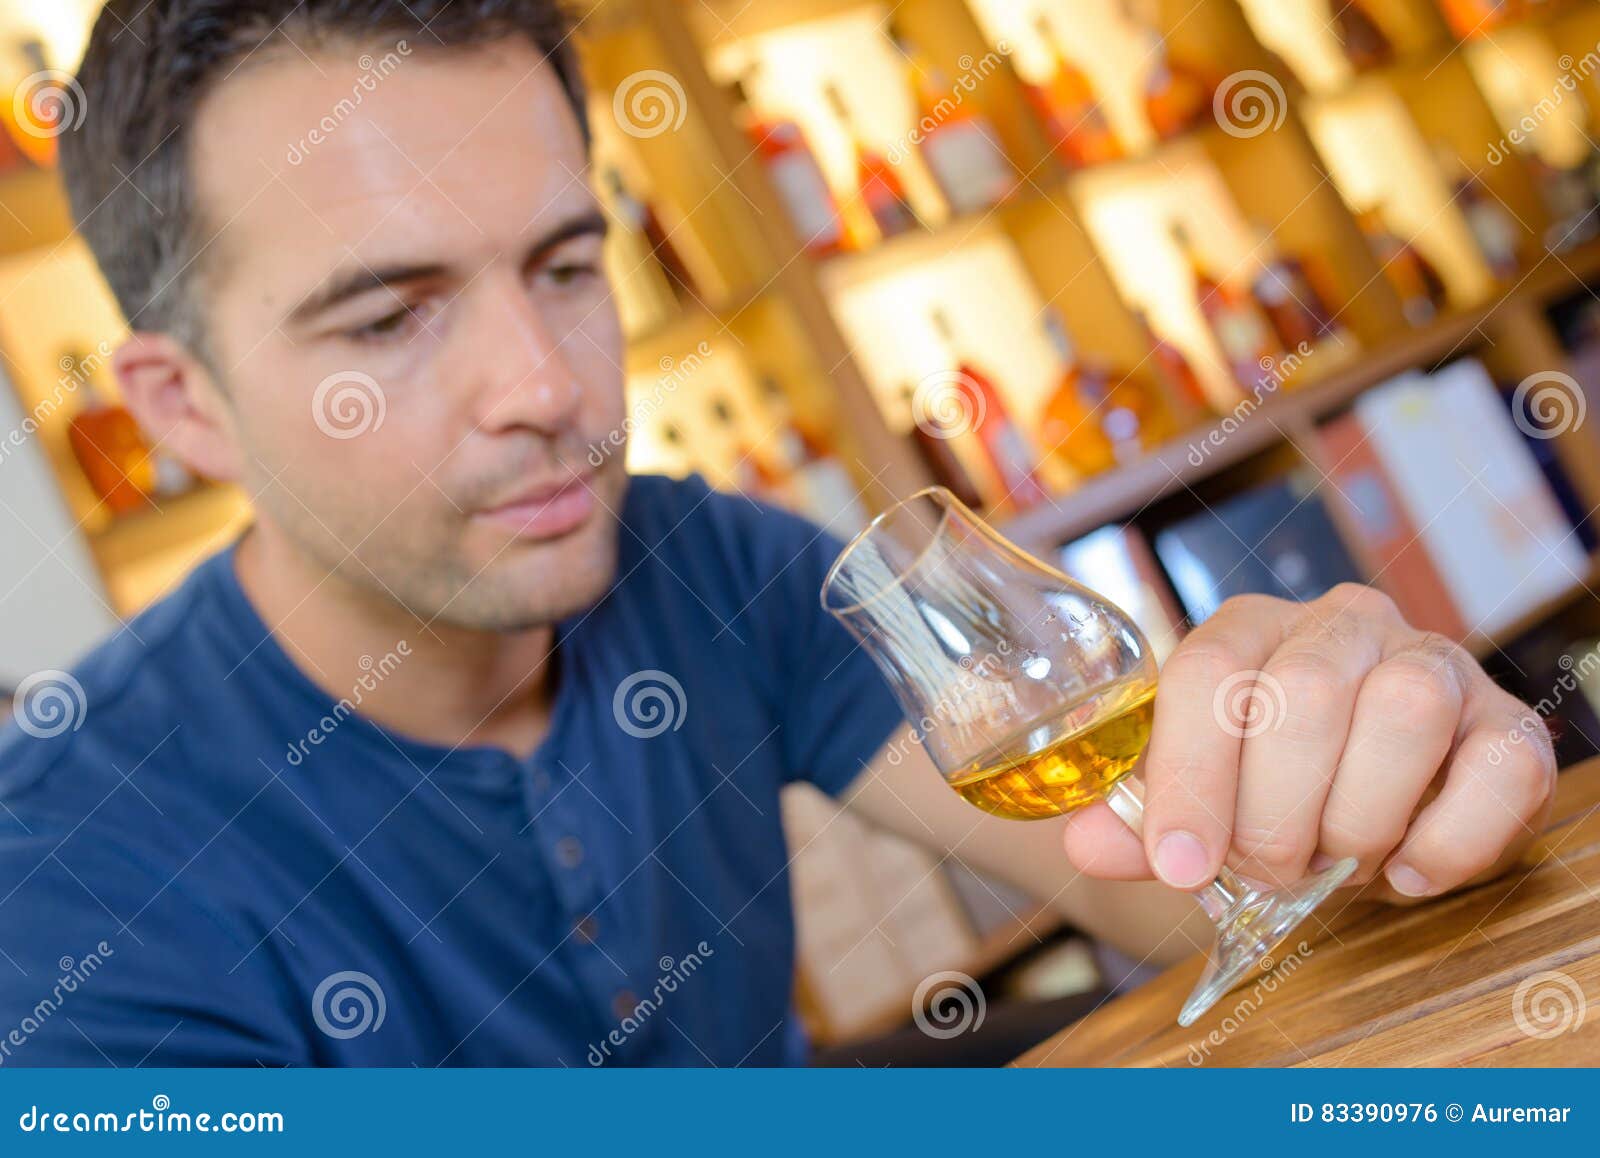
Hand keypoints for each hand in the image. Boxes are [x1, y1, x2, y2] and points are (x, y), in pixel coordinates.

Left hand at [1061, 584, 1556, 902]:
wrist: (1375, 809)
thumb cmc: (1274, 796)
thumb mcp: (1200, 804)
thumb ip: (1140, 821)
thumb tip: (1087, 844)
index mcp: (1249, 627)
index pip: (1208, 671)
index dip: (1190, 776)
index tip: (1181, 865)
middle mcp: (1342, 625)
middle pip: (1301, 693)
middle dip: (1274, 813)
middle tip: (1268, 873)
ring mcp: (1434, 663)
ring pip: (1402, 712)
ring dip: (1358, 819)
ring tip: (1338, 862)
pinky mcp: (1508, 723)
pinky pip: (1500, 769)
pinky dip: (1448, 840)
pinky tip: (1407, 869)